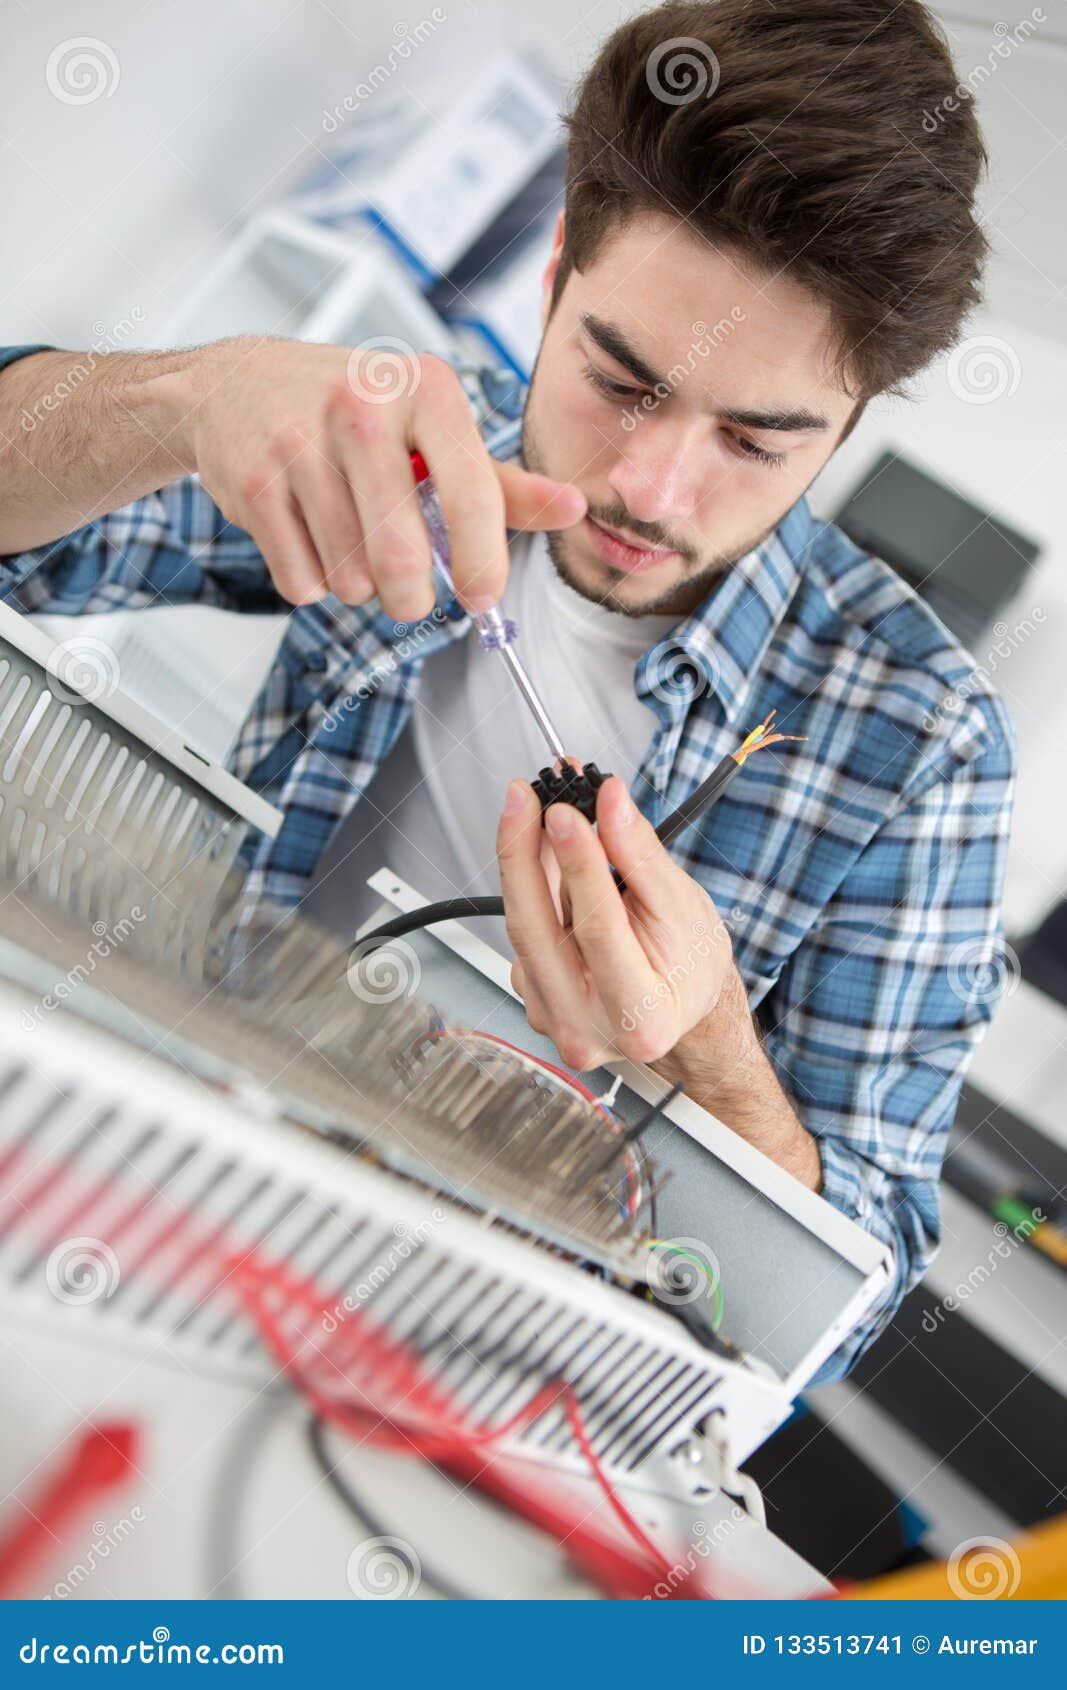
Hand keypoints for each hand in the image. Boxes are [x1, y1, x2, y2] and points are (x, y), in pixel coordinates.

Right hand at [175, 338, 585, 616]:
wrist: (234, 384)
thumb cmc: (352, 408)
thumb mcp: (431, 427)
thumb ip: (501, 481)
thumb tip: (574, 510)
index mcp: (426, 389)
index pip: (473, 496)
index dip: (483, 563)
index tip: (482, 597)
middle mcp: (362, 407)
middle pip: (403, 558)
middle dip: (410, 599)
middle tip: (408, 595)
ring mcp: (299, 444)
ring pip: (350, 578)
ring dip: (357, 585)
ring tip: (348, 541)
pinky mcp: (251, 483)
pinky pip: (302, 580)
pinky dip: (312, 581)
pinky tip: (307, 536)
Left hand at [497, 774, 734, 1070]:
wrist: (681, 1006)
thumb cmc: (691, 964)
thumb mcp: (682, 905)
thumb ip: (640, 856)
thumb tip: (610, 802)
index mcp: (640, 1017)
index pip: (598, 930)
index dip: (579, 864)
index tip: (564, 812)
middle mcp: (585, 1030)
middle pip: (536, 931)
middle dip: (522, 853)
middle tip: (522, 797)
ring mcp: (552, 1018)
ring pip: (524, 926)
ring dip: (526, 861)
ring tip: (539, 809)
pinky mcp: (532, 999)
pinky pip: (524, 933)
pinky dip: (533, 887)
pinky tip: (548, 858)